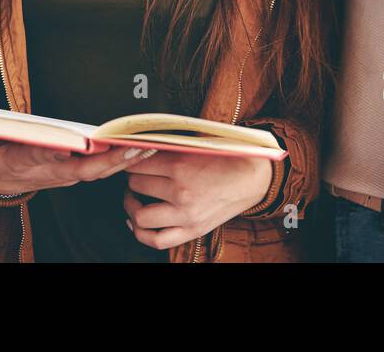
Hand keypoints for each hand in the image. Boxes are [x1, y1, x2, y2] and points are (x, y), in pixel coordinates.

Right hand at [0, 130, 151, 195]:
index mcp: (22, 162)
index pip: (39, 156)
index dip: (54, 152)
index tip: (70, 145)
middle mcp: (49, 171)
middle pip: (81, 168)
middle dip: (107, 159)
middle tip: (130, 144)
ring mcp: (65, 175)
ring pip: (98, 171)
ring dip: (124, 159)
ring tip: (148, 143)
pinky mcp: (75, 173)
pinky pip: (103, 169)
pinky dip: (124, 160)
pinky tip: (145, 147)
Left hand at [122, 152, 272, 249]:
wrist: (253, 179)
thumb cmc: (227, 158)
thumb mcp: (198, 143)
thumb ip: (170, 144)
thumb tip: (142, 143)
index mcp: (181, 164)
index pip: (138, 162)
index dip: (132, 158)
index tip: (133, 158)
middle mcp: (181, 191)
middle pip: (136, 185)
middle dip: (132, 178)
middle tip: (135, 175)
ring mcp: (186, 215)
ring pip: (140, 216)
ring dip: (131, 206)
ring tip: (133, 198)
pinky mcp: (192, 230)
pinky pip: (157, 240)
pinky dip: (142, 233)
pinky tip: (138, 222)